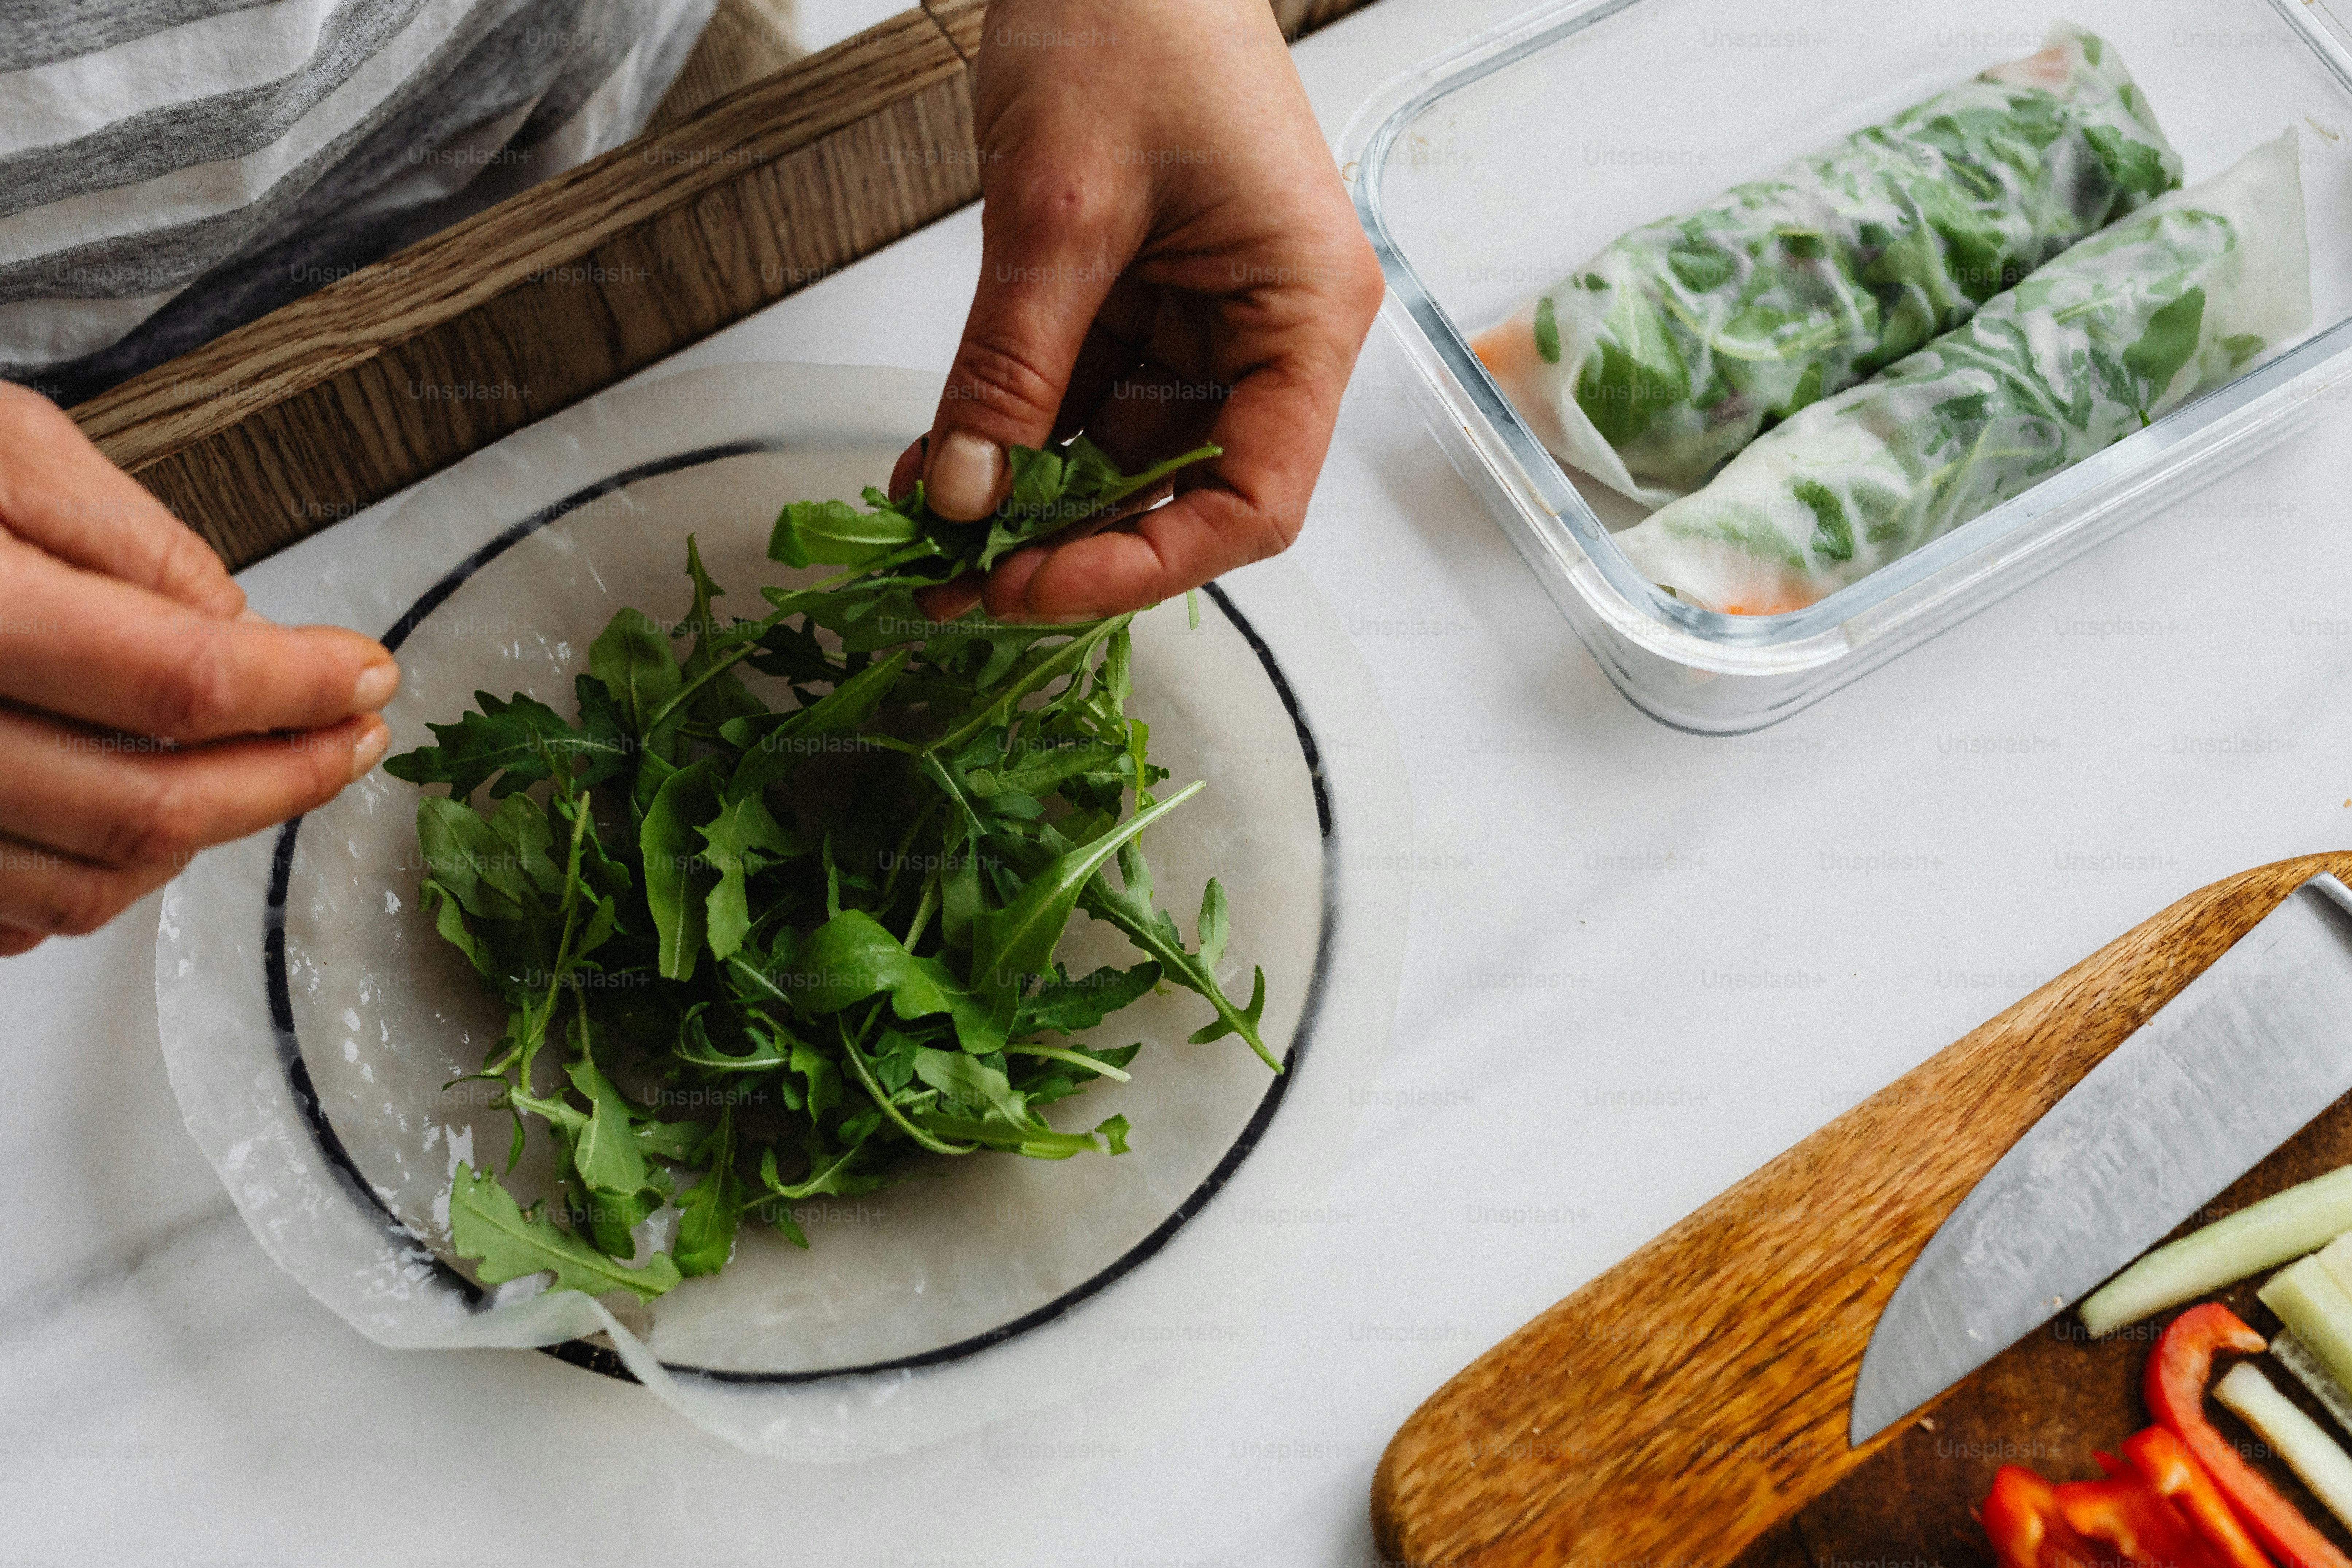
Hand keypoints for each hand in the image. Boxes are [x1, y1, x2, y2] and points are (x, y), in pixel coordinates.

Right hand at [0, 386, 400, 954]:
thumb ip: (123, 536)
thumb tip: (236, 625)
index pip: (180, 676)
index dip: (301, 686)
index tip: (368, 676)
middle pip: (149, 803)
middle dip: (283, 782)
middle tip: (353, 738)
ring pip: (85, 883)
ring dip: (195, 840)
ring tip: (262, 772)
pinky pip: (4, 913)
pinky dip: (90, 878)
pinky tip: (132, 814)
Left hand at [899, 0, 1381, 620]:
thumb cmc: (1131, 21)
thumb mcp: (1059, 209)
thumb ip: (1014, 364)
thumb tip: (967, 495)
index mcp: (1303, 314)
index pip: (1253, 499)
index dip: (1145, 564)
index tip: (1033, 588)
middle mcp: (1268, 331)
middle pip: (1183, 487)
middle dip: (1070, 545)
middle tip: (959, 585)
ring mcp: (1203, 316)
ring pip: (1118, 451)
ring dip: (1027, 498)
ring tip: (931, 537)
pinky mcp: (1142, 298)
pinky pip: (1080, 394)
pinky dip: (1011, 431)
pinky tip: (939, 466)